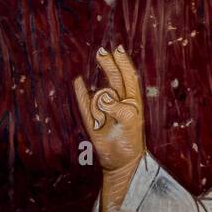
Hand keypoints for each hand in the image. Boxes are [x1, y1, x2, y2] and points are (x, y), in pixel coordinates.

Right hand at [74, 46, 144, 175]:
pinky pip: (84, 103)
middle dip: (108, 64)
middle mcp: (119, 102)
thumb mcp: (130, 122)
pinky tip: (78, 80)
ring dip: (98, 99)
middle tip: (101, 52)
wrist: (120, 162)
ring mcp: (105, 110)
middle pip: (113, 78)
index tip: (118, 49)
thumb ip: (118, 107)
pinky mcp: (92, 120)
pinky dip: (81, 92)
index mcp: (133, 100)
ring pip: (99, 93)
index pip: (129, 77)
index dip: (124, 63)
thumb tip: (102, 96)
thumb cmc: (130, 141)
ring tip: (102, 122)